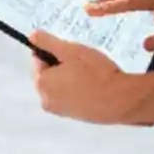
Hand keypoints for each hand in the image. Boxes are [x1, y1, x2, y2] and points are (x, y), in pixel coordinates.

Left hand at [28, 31, 149, 125]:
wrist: (121, 100)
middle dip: (63, 65)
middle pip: (49, 73)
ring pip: (61, 84)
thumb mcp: (69, 50)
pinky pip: (71, 97)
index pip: (38, 58)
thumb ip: (47, 42)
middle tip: (83, 63)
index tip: (71, 52)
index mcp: (41, 82)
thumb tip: (32, 36)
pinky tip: (94, 86)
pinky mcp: (74, 117)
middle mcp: (46, 99)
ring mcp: (60, 111)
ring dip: (72, 77)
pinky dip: (79, 90)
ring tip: (91, 75)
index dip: (55, 51)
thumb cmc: (96, 73)